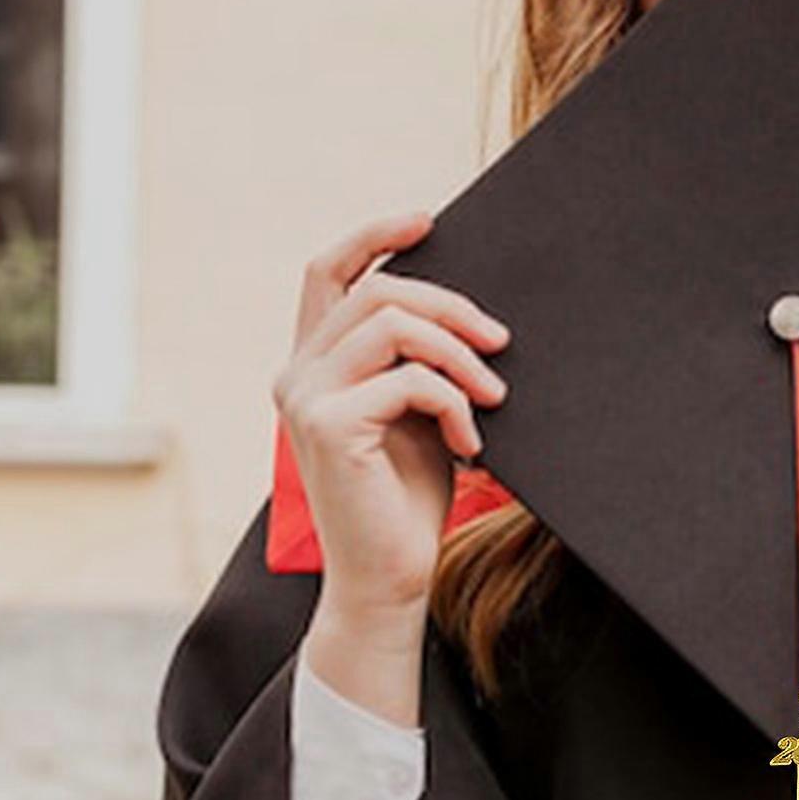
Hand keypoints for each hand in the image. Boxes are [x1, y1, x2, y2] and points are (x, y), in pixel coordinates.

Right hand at [271, 209, 512, 628]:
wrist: (391, 578)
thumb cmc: (410, 497)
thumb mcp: (418, 411)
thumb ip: (420, 359)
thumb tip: (470, 310)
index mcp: (315, 362)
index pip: (328, 271)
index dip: (374, 235)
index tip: (429, 221)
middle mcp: (298, 372)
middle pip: (377, 290)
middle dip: (451, 305)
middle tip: (500, 341)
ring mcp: (305, 397)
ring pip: (393, 323)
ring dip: (459, 354)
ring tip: (494, 394)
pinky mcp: (327, 425)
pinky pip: (409, 380)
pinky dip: (454, 403)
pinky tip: (471, 442)